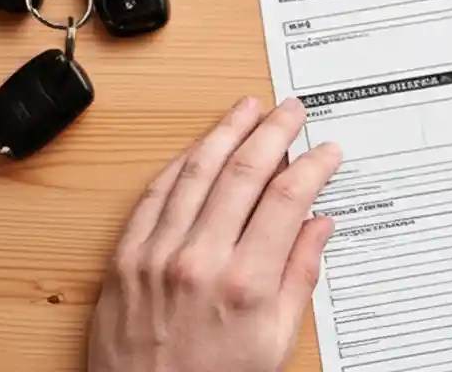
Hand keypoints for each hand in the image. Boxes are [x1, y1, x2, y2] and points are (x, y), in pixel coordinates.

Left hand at [88, 97, 341, 371]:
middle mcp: (200, 261)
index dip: (312, 165)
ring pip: (196, 172)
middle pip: (244, 172)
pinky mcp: (124, 259)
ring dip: (225, 132)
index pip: (287, 199)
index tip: (326, 150)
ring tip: (246, 109)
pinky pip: (153, 195)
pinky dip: (178, 165)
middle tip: (290, 111)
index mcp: (247, 283)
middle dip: (273, 132)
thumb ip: (299, 277)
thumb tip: (319, 227)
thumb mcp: (275, 343)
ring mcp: (157, 256)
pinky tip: (197, 149)